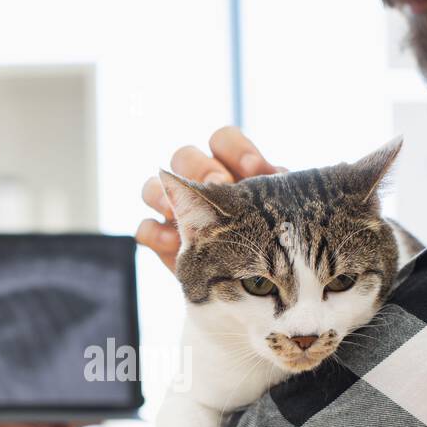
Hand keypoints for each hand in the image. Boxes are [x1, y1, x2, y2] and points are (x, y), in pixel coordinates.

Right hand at [135, 126, 285, 271]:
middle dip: (200, 170)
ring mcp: (174, 211)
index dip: (234, 148)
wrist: (256, 287)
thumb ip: (274, 196)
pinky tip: (174, 244)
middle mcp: (197, 184)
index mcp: (229, 168)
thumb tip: (274, 177)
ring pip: (151, 186)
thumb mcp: (280, 218)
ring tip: (178, 213)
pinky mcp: (162, 242)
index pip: (222, 140)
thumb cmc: (274, 244)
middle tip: (218, 187)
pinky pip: (145, 228)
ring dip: (162, 195)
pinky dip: (155, 233)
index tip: (253, 170)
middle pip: (183, 157)